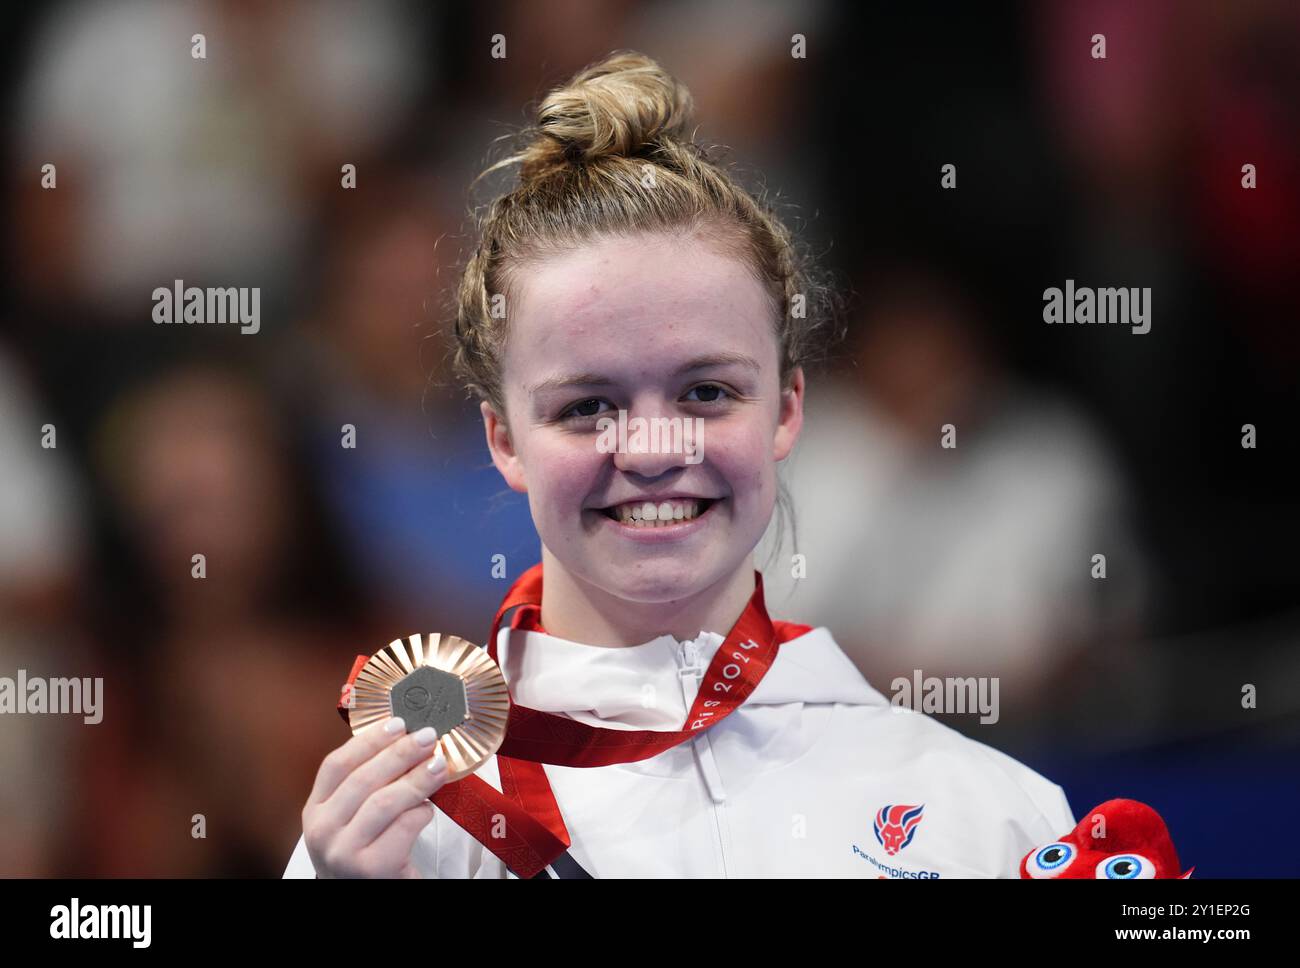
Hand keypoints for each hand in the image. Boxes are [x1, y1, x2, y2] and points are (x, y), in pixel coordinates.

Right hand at [302, 717, 448, 877]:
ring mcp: (344, 852)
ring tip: (439, 765)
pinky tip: (427, 809)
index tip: (397, 723)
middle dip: (400, 753)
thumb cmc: (366, 851)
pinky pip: (403, 827)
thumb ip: (368, 783)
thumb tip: (405, 738)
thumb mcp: (352, 817)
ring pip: (385, 802)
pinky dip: (421, 813)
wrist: (369, 894)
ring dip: (417, 779)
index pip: (336, 765)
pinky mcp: (371, 869)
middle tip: (428, 737)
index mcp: (315, 810)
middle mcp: (322, 831)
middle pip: (363, 779)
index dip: (368, 740)